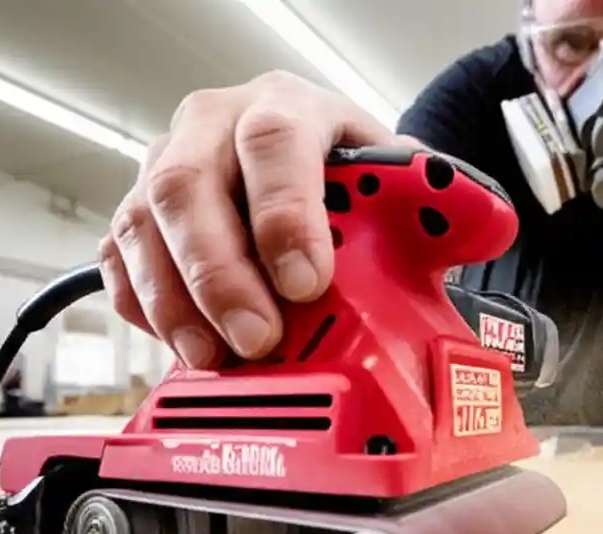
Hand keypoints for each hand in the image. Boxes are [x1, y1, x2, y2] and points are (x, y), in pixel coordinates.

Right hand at [97, 71, 410, 367]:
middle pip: (188, 186)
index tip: (307, 282)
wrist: (294, 157)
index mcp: (284, 107)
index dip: (286, 214)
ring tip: (213, 357)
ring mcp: (164, 164)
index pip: (275, 142)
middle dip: (220, 273)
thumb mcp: (389, 175)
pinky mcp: (135, 212)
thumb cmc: (339, 171)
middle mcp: (213, 126)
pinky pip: (118, 258)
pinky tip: (179, 342)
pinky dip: (144, 307)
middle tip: (257, 338)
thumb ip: (430, 202)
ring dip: (177, 301)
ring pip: (142, 225)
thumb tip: (485, 227)